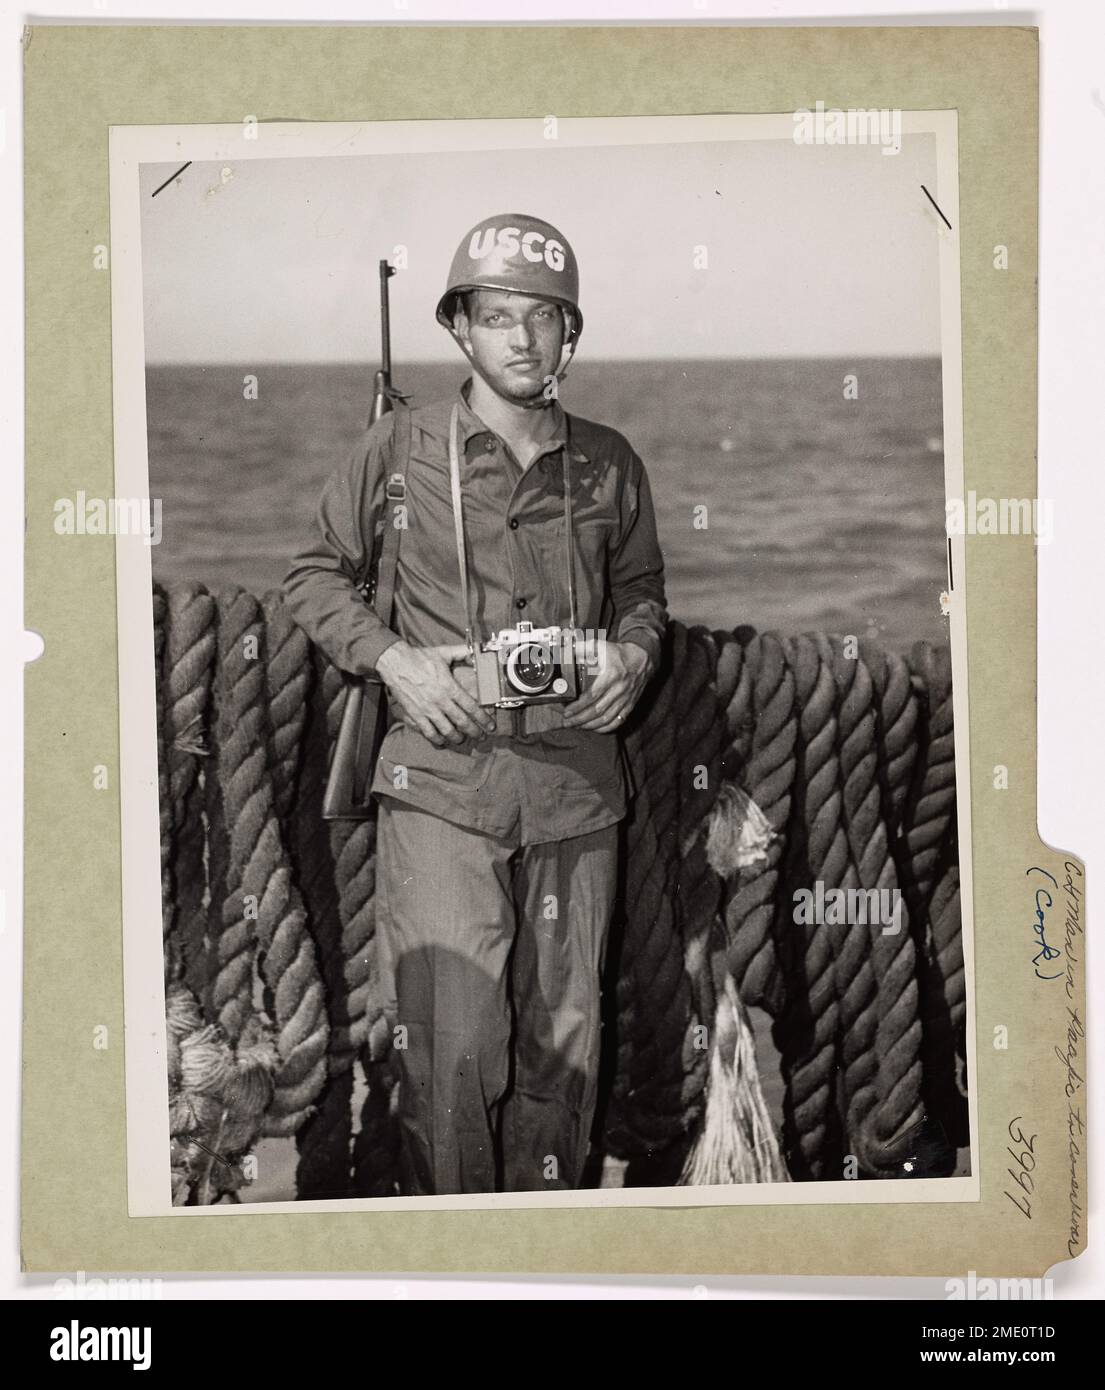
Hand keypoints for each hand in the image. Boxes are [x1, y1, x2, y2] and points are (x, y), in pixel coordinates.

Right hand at [375, 641, 495, 747]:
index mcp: (449, 686)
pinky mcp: (415, 714)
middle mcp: (440, 700)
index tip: (490, 725)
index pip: (471, 707)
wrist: (395, 662)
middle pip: (462, 721)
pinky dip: (436, 738)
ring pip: (446, 730)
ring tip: (462, 739)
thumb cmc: (419, 657)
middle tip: (481, 736)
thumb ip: (462, 652)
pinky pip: (428, 731)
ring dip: (456, 737)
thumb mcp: (444, 652)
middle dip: (474, 731)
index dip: (483, 718)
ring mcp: (427, 709)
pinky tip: (442, 740)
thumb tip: (478, 650)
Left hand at [561, 640, 652, 732]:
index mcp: (611, 674)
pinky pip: (618, 721)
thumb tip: (565, 651)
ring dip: (590, 725)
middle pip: (597, 710)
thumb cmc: (619, 653)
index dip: (578, 706)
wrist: (643, 658)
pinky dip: (605, 728)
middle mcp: (620, 689)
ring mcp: (626, 698)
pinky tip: (594, 728)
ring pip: (607, 718)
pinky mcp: (630, 704)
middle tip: (567, 722)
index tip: (567, 711)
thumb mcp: (600, 646)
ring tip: (576, 726)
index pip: (592, 695)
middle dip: (580, 719)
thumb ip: (582, 649)